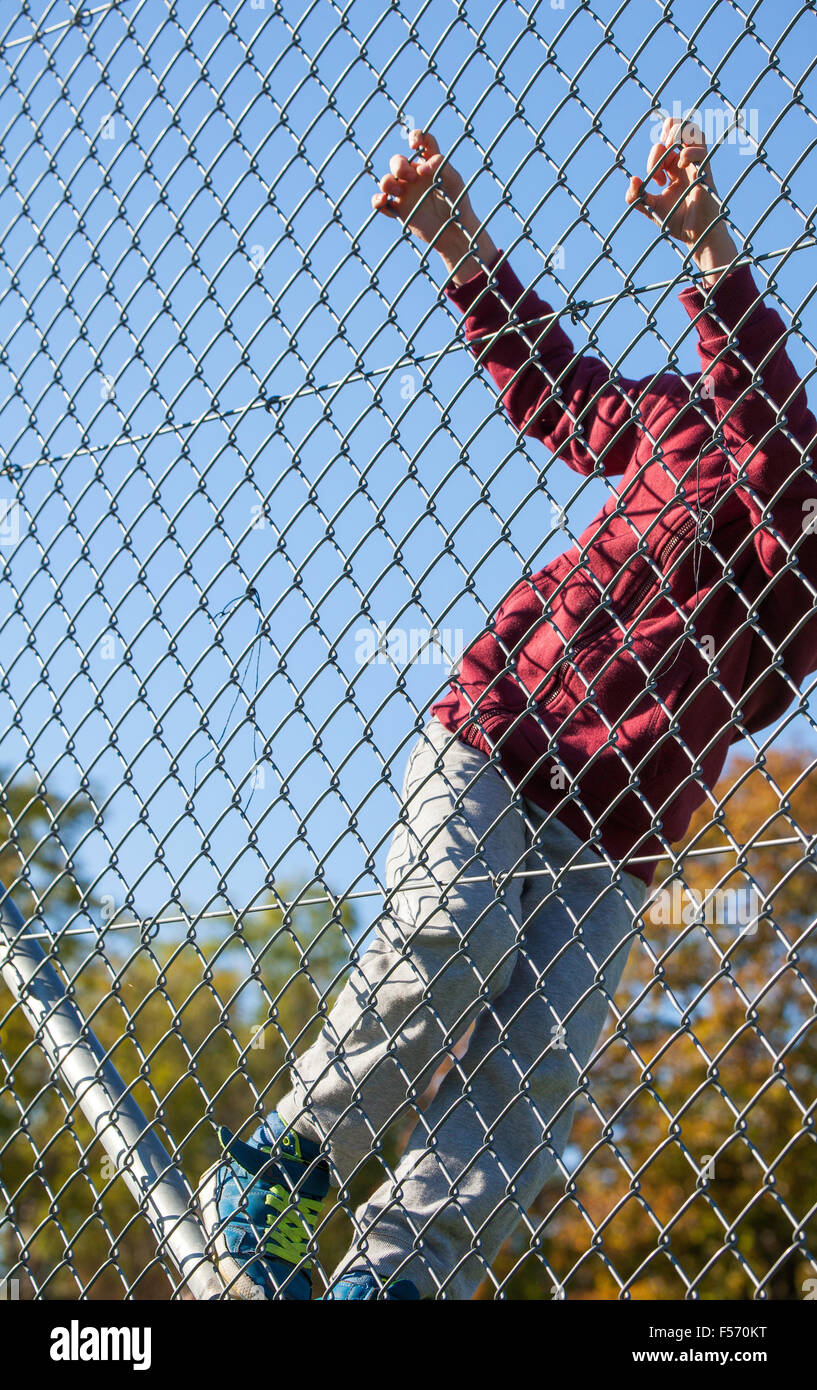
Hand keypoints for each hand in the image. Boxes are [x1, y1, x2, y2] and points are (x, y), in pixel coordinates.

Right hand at [372, 129, 496, 284]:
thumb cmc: (457, 204)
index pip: (422, 141)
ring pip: (386, 181)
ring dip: (387, 183)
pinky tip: (383, 201)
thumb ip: (440, 166)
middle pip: (397, 161)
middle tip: (412, 178)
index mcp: (430, 164)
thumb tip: (420, 169)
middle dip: (399, 166)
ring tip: (399, 192)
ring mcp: (405, 193)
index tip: (414, 145)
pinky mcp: (399, 210)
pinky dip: (377, 201)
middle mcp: (415, 176)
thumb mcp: (454, 180)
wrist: (453, 232)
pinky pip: (380, 203)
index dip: (415, 136)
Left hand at [626, 116, 737, 288]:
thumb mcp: (650, 208)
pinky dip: (688, 152)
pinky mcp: (705, 172)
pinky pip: (701, 150)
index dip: (655, 155)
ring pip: (693, 130)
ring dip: (678, 133)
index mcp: (673, 168)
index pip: (663, 145)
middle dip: (664, 140)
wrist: (695, 236)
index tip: (656, 180)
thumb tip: (633, 179)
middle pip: (678, 129)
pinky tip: (681, 165)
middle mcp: (685, 163)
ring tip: (672, 149)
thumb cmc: (676, 222)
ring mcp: (696, 165)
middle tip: (661, 162)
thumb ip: (636, 197)